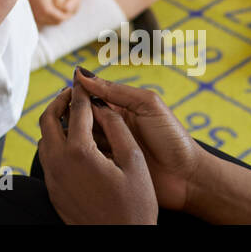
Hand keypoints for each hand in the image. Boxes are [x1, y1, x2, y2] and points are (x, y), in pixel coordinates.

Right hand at [26, 0, 72, 25]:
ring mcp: (37, 18)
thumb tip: (68, 10)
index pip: (62, 18)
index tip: (72, 12)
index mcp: (47, 10)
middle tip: (68, 14)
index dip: (68, 16)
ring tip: (61, 13)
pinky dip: (50, 19)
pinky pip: (45, 22)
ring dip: (57, 19)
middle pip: (57, 22)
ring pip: (51, 23)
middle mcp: (41, 16)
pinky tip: (53, 13)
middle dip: (63, 18)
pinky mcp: (35, 18)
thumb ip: (64, 0)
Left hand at [37, 85, 156, 223]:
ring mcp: (53, 178)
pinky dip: (55, 142)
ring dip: (54, 122)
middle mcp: (59, 162)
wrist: (122, 242)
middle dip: (59, 101)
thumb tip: (101, 105)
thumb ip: (116, 128)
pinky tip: (72, 143)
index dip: (81, 91)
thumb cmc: (136, 205)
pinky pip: (47, 158)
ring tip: (72, 116)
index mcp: (80, 152)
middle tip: (72, 94)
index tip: (83, 80)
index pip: (77, 110)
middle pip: (48, 119)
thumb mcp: (134, 162)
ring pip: (44, 138)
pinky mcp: (52, 191)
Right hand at [74, 68, 203, 211]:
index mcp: (120, 108)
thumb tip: (83, 74)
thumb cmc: (172, 138)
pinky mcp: (108, 170)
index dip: (78, 94)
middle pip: (82, 117)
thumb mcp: (147, 105)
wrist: (187, 178)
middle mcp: (112, 127)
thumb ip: (116, 90)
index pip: (91, 97)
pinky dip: (79, 155)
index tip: (66, 92)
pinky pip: (87, 160)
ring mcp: (109, 149)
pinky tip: (72, 152)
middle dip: (72, 115)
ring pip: (81, 137)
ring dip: (73, 134)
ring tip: (66, 134)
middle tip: (63, 115)